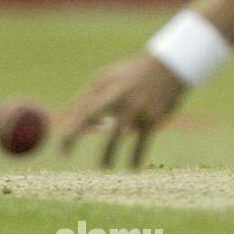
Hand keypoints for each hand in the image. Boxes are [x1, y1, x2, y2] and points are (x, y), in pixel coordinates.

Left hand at [61, 55, 185, 168]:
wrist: (170, 66)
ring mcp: (135, 105)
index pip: (80, 107)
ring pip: (114, 135)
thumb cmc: (133, 76)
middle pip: (89, 112)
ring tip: (104, 166)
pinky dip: (135, 157)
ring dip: (107, 154)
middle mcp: (118, 93)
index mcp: (105, 83)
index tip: (63, 148)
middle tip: (63, 153)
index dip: (69, 128)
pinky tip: (132, 167)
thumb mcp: (110, 79)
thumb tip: (79, 127)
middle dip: (73, 133)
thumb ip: (92, 99)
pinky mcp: (152, 116)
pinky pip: (140, 143)